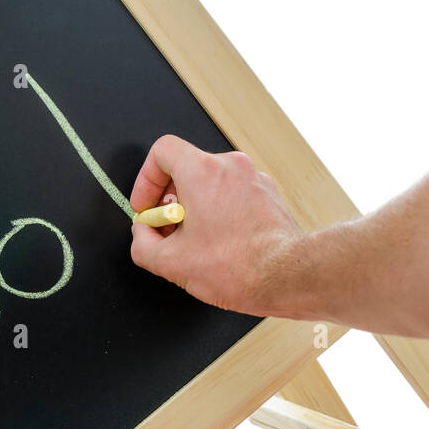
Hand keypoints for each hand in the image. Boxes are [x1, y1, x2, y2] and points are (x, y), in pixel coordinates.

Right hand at [128, 135, 304, 315]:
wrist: (287, 277)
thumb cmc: (238, 267)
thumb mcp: (169, 262)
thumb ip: (142, 243)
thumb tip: (143, 234)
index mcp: (203, 171)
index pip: (162, 151)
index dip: (146, 180)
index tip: (147, 207)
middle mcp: (231, 166)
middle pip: (186, 170)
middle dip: (170, 202)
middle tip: (168, 232)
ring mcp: (253, 178)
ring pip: (210, 183)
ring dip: (194, 209)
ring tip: (194, 242)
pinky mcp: (268, 195)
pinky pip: (232, 194)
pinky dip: (219, 212)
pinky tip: (218, 243)